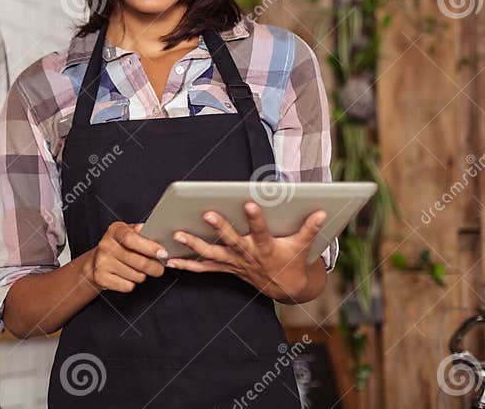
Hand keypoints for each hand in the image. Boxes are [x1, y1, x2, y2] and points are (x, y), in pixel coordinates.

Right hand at [82, 222, 167, 292]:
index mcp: (115, 230)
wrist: (97, 260)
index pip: (131, 239)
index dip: (149, 247)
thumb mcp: (130, 232)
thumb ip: (141, 232)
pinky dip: (131, 284)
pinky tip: (127, 276)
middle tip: (159, 268)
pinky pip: (127, 286)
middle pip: (138, 261)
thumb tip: (144, 229)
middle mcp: (106, 245)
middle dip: (154, 267)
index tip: (163, 253)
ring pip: (136, 276)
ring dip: (142, 275)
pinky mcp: (101, 278)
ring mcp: (102, 262)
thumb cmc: (120, 245)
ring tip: (137, 270)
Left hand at [167, 202, 326, 302]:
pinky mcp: (226, 268)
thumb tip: (322, 210)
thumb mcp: (303, 245)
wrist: (286, 288)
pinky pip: (204, 268)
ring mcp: (235, 264)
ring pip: (212, 254)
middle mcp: (247, 256)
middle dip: (219, 227)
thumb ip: (310, 227)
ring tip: (177, 234)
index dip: (256, 219)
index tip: (250, 203)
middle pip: (231, 241)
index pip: (261, 231)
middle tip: (206, 213)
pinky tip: (170, 260)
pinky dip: (187, 265)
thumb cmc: (293, 260)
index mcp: (266, 247)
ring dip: (194, 245)